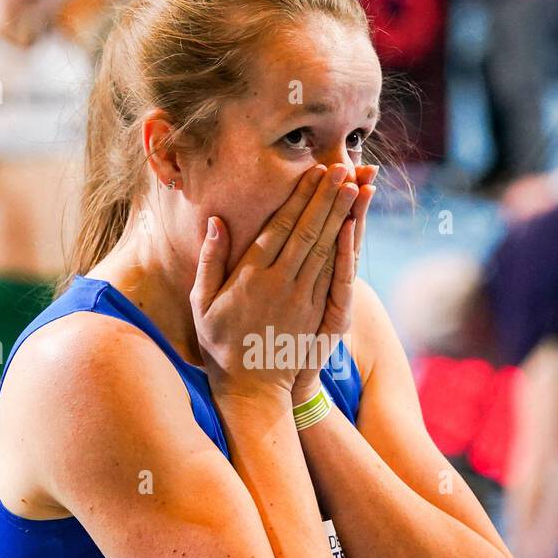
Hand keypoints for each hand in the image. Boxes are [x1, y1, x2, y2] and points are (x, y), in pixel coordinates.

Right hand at [191, 164, 360, 399]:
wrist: (252, 390)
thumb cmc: (221, 345)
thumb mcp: (202, 303)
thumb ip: (211, 262)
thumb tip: (217, 222)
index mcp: (251, 277)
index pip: (280, 227)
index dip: (300, 197)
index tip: (314, 172)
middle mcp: (281, 283)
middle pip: (309, 230)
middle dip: (327, 197)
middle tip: (342, 167)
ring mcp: (303, 298)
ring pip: (326, 248)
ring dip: (342, 215)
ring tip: (355, 186)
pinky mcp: (318, 312)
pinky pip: (335, 274)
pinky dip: (346, 248)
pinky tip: (354, 228)